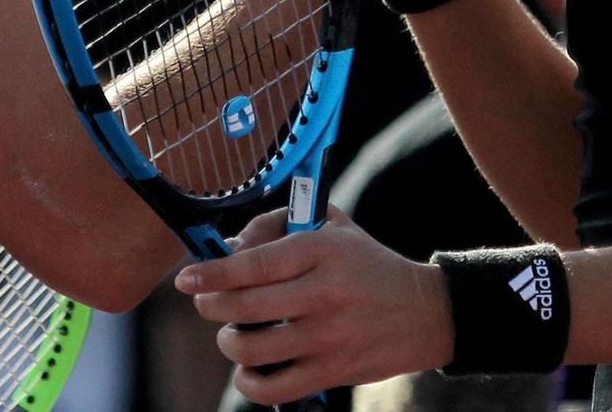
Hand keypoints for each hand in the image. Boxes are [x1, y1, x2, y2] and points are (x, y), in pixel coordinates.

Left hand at [175, 207, 454, 402]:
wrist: (424, 312)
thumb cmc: (367, 263)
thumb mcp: (332, 226)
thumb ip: (279, 224)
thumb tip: (228, 248)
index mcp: (322, 251)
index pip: (253, 263)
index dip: (212, 272)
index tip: (186, 278)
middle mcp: (323, 294)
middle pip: (243, 306)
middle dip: (210, 305)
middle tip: (206, 301)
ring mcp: (327, 337)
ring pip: (251, 348)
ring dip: (228, 341)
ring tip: (232, 332)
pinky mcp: (331, 372)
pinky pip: (272, 387)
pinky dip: (249, 381)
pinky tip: (249, 367)